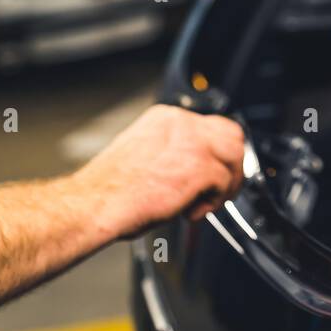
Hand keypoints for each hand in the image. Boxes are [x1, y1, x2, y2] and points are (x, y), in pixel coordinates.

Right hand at [72, 105, 245, 238]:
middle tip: (218, 189)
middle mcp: (181, 123)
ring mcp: (192, 143)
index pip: (209, 127)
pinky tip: (191, 211)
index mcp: (165, 118)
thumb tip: (192, 169)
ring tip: (208, 201)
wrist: (95, 204)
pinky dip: (213, 202)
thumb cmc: (110, 190)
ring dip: (227, 183)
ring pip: (235, 155)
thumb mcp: (144, 155)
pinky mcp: (199, 166)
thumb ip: (172, 153)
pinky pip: (224, 182)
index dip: (215, 153)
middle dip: (230, 165)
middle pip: (231, 134)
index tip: (211, 172)